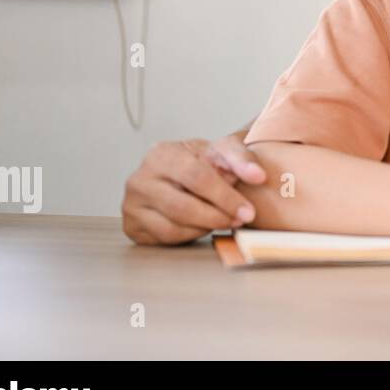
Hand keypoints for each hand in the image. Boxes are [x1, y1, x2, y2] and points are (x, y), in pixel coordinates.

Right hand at [121, 134, 266, 244]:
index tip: (249, 210)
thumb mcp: (222, 151)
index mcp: (161, 154)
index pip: (196, 177)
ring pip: (173, 226)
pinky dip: (189, 235)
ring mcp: (131, 204)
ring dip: (205, 228)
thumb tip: (258, 176)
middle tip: (240, 221)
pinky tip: (203, 227)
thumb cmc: (203, 163)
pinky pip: (164, 238)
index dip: (225, 196)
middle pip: (183, 206)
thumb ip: (242, 159)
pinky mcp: (132, 225)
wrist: (180, 173)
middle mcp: (140, 179)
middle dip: (217, 216)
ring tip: (224, 221)